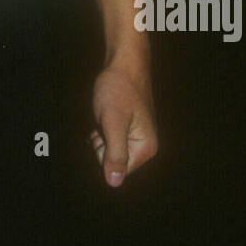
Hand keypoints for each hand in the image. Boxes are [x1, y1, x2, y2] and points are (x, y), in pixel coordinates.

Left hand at [89, 62, 157, 186]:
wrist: (123, 63)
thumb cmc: (118, 89)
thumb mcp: (112, 122)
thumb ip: (115, 153)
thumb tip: (113, 183)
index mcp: (145, 149)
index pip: (113, 169)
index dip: (103, 148)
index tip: (108, 126)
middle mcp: (143, 147)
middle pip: (109, 161)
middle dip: (101, 141)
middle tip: (106, 118)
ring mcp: (135, 138)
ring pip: (106, 149)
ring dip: (99, 133)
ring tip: (106, 113)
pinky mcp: (127, 129)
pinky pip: (106, 138)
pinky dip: (101, 127)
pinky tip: (105, 112)